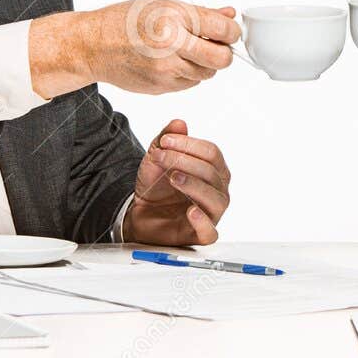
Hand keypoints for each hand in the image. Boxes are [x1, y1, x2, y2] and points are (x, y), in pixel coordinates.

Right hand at [32, 0, 239, 96]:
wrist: (94, 46)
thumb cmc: (125, 21)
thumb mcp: (164, 5)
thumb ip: (201, 13)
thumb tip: (230, 16)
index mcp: (173, 19)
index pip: (223, 30)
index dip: (232, 31)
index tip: (229, 31)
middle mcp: (171, 46)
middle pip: (221, 60)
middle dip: (224, 53)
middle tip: (215, 45)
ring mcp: (166, 71)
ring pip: (207, 74)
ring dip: (204, 64)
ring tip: (186, 50)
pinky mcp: (161, 88)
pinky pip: (190, 83)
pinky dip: (188, 73)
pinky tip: (172, 61)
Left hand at [123, 120, 231, 245]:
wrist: (140, 212)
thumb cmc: (156, 186)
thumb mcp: (156, 158)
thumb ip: (167, 139)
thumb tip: (179, 123)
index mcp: (214, 170)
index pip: (212, 153)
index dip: (189, 144)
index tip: (165, 141)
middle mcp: (217, 191)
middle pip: (212, 172)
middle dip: (184, 161)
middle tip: (160, 157)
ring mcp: (211, 213)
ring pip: (215, 199)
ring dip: (194, 185)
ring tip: (173, 178)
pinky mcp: (199, 234)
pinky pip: (210, 232)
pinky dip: (203, 222)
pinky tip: (191, 211)